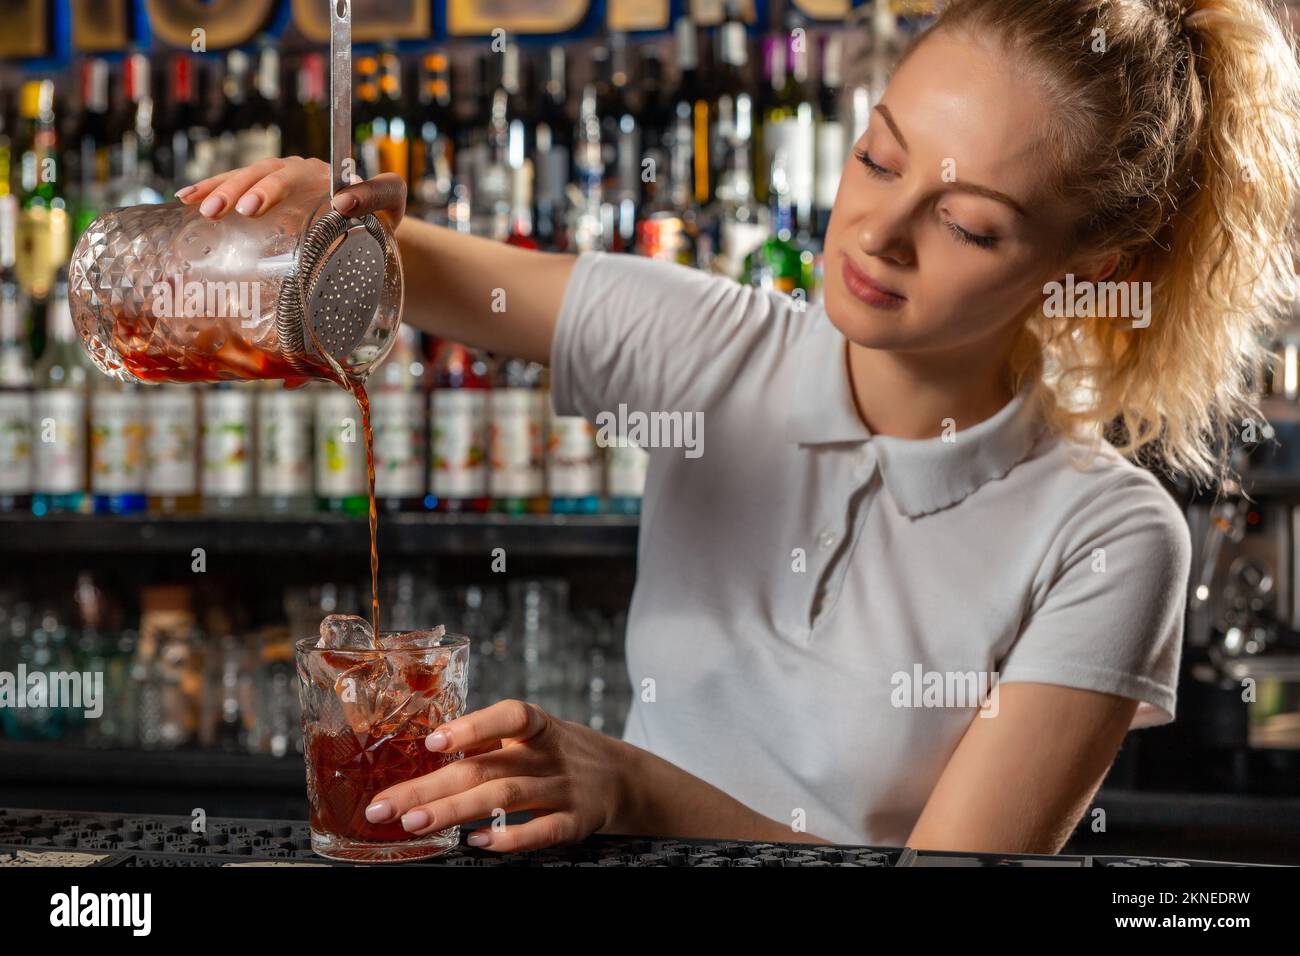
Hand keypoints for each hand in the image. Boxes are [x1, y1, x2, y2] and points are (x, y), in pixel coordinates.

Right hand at [174, 156, 406, 230]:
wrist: (375, 231)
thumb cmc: (383, 216)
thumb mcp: (391, 204)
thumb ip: (378, 195)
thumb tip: (345, 203)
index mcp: (320, 173)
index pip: (291, 175)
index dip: (269, 189)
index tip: (252, 210)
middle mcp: (295, 174)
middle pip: (261, 176)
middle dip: (237, 192)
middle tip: (220, 214)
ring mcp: (277, 185)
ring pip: (243, 180)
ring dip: (218, 191)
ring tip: (200, 209)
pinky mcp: (264, 200)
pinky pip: (234, 189)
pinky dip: (210, 191)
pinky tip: (186, 200)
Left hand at [362, 698, 626, 852]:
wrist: (623, 777)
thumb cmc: (556, 753)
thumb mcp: (531, 736)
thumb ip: (486, 742)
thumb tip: (419, 757)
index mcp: (538, 727)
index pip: (511, 716)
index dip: (474, 726)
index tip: (433, 743)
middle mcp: (549, 754)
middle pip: (487, 766)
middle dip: (431, 786)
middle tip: (386, 806)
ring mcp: (564, 788)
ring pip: (507, 797)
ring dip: (456, 811)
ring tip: (414, 824)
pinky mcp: (576, 821)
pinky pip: (543, 830)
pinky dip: (511, 837)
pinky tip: (477, 843)